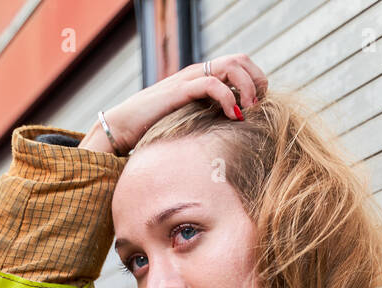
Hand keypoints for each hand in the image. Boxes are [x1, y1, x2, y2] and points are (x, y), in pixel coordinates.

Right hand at [81, 53, 269, 153]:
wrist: (123, 127)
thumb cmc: (155, 129)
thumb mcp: (190, 121)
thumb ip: (208, 118)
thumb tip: (233, 133)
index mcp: (202, 77)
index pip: (239, 63)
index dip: (256, 80)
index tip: (258, 105)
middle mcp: (198, 73)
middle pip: (240, 59)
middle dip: (256, 80)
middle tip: (258, 105)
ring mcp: (189, 79)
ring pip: (230, 66)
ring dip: (247, 87)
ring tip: (248, 111)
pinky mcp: (181, 91)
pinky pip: (212, 84)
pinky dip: (228, 98)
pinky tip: (232, 116)